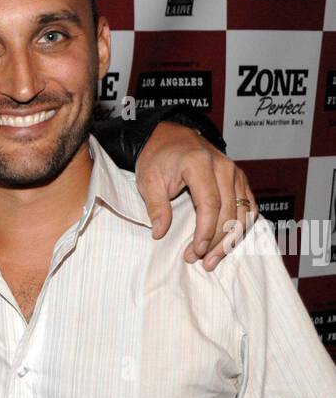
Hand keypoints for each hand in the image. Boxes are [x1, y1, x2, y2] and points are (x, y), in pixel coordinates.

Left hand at [135, 121, 256, 270]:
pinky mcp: (239, 179)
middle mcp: (223, 166)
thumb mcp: (148, 180)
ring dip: (232, 239)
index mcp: (200, 164)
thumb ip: (156, 206)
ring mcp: (235, 172)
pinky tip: (229, 243)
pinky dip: (242, 227)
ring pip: (244, 212)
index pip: (210, 204)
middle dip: (218, 241)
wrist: (169, 136)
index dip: (206, 231)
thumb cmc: (158, 157)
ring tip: (214, 259)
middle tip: (202, 261)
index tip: (196, 251)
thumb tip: (160, 233)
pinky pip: (249, 206)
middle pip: (230, 211)